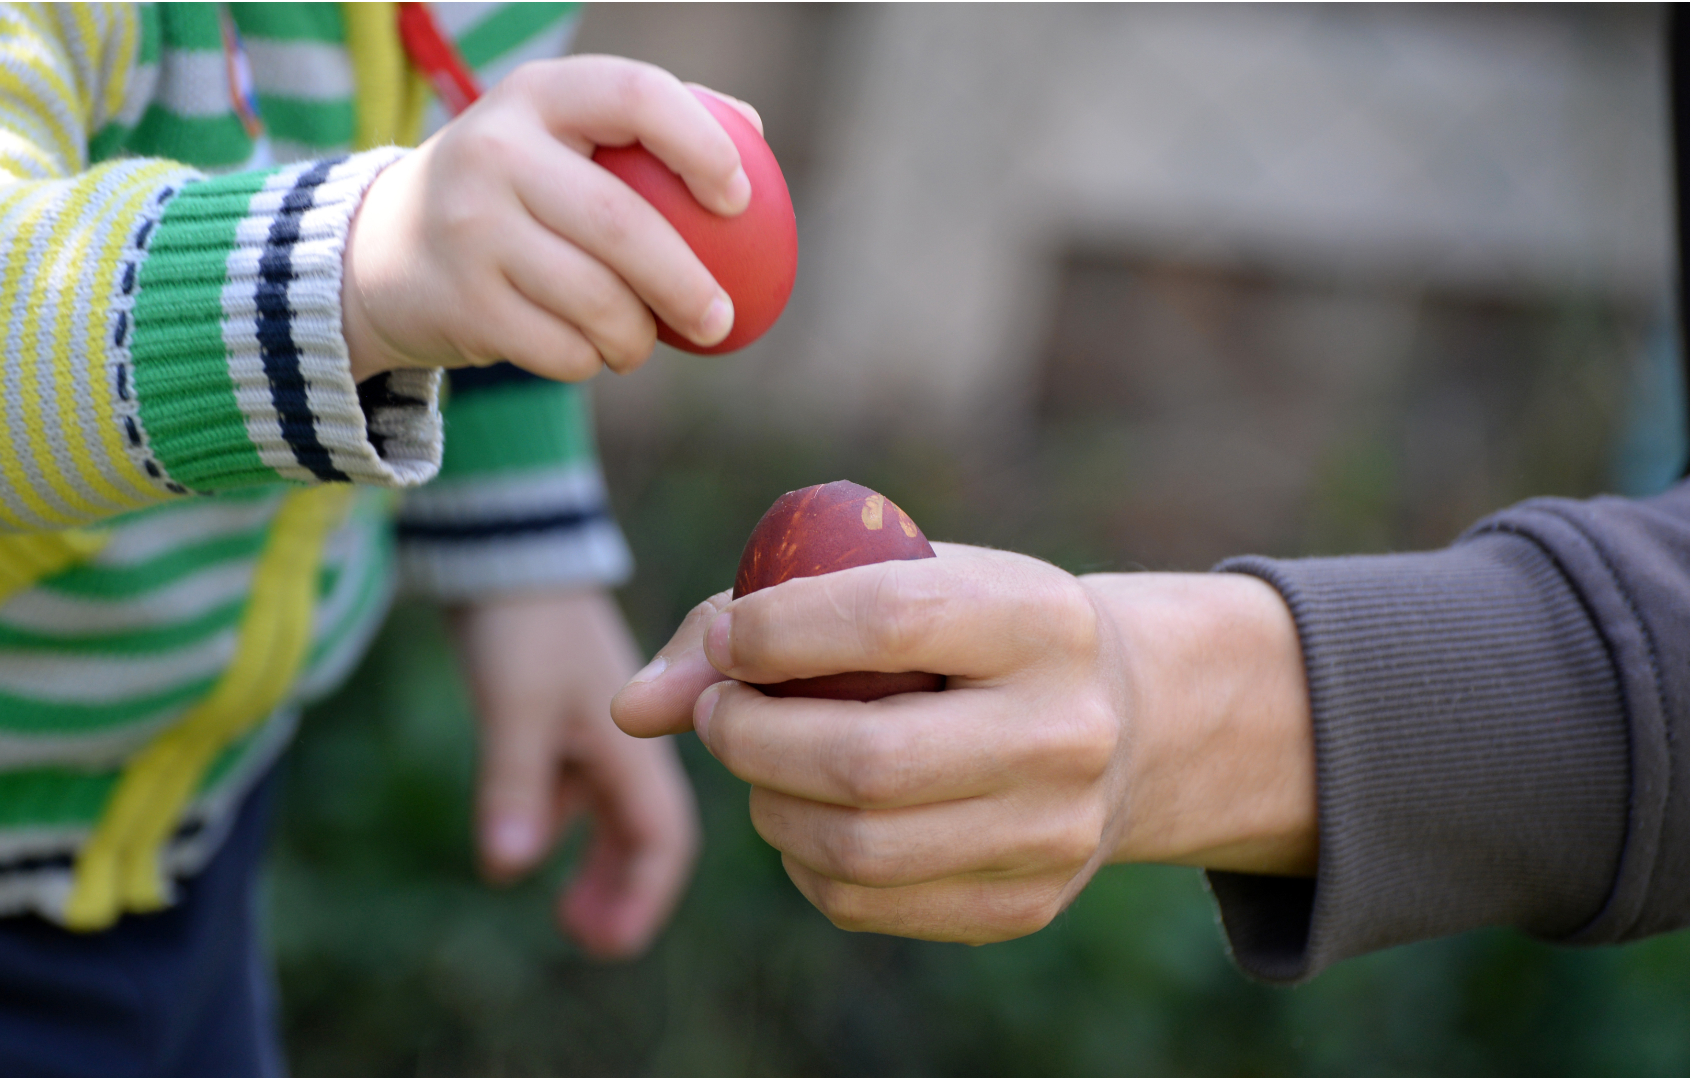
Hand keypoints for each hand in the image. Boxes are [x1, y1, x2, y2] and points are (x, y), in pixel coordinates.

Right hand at [344, 56, 761, 382]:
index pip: (637, 95)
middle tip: (720, 318)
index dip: (701, 145)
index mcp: (538, 94)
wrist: (385, 248)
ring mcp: (469, 228)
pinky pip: (560, 349)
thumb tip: (753, 134)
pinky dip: (591, 361)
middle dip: (687, 284)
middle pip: (622, 225)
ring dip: (638, 338)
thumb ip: (646, 126)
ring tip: (645, 342)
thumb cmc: (514, 189)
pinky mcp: (460, 301)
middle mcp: (494, 150)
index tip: (737, 200)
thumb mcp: (560, 134)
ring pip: (595, 301)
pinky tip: (591, 352)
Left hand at [452, 588, 697, 958]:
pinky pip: (583, 783)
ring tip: (564, 909)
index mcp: (633, 746)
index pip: (660, 840)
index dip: (641, 897)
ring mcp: (598, 724)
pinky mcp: (565, 708)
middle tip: (583, 939)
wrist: (510, 540)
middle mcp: (628, 740)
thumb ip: (514, 784)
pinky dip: (567, 820)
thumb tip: (507, 869)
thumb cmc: (521, 621)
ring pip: (612, 810)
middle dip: (623, 890)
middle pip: (643, 833)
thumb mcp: (514, 706)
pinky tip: (531, 839)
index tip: (605, 945)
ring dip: (596, 862)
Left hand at [611, 544, 1315, 943]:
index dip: (779, 632)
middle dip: (752, 738)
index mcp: (1043, 620)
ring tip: (759, 760)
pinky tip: (809, 813)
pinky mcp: (1023, 905)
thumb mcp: (899, 583)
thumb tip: (628, 707)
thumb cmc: (969, 632)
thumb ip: (755, 619)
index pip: (891, 620)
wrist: (1122, 719)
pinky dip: (802, 862)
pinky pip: (863, 904)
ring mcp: (1053, 833)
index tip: (729, 639)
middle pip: (865, 760)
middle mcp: (1067, 731)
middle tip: (718, 713)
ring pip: (855, 848)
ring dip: (767, 804)